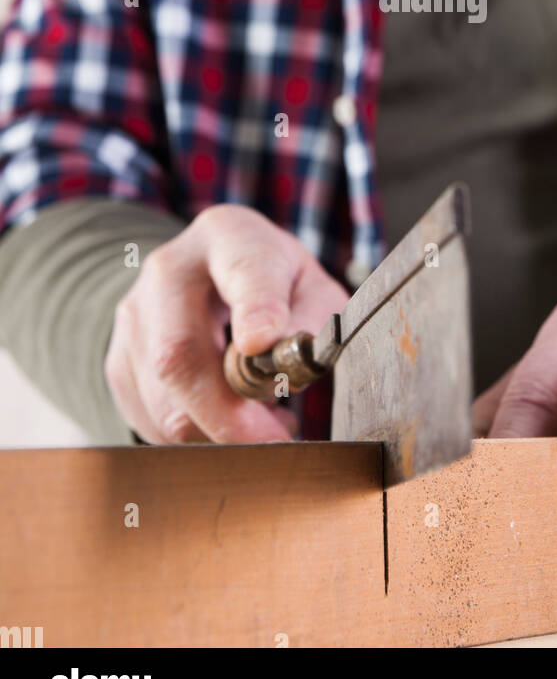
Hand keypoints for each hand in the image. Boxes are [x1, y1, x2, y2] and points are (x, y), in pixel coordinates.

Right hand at [105, 204, 348, 444]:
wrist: (202, 274)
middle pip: (180, 352)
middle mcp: (168, 271)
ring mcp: (133, 318)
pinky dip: (195, 439)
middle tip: (274, 441)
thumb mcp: (308, 282)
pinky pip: (150, 422)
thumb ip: (315, 316)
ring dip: (217, 433)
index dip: (254, 308)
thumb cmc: (269, 282)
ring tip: (260, 425)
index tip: (263, 343)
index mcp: (229, 237)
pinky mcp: (117, 363)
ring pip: (163, 401)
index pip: (242, 269)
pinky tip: (227, 423)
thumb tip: (295, 362)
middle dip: (228, 413)